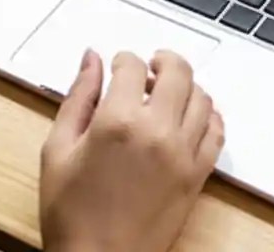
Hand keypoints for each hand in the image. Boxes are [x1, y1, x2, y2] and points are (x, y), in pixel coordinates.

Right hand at [40, 50, 224, 251]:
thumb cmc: (70, 214)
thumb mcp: (57, 150)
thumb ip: (78, 98)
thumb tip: (91, 60)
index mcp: (117, 121)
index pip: (132, 66)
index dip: (123, 60)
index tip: (118, 66)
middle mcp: (157, 132)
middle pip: (177, 72)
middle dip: (163, 61)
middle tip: (151, 67)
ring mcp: (182, 154)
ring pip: (202, 98)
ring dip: (186, 87)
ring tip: (168, 93)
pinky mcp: (197, 175)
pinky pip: (216, 133)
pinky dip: (209, 117)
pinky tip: (192, 117)